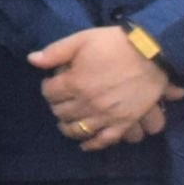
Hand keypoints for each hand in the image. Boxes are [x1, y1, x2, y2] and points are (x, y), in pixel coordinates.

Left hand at [29, 27, 178, 150]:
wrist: (151, 53)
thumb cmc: (116, 44)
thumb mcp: (83, 39)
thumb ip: (56, 51)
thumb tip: (32, 60)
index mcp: (75, 82)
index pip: (50, 92)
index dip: (48, 87)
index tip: (52, 83)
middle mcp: (87, 103)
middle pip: (61, 112)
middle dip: (57, 105)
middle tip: (61, 100)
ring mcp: (105, 116)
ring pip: (78, 130)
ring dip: (68, 127)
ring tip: (66, 122)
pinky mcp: (123, 123)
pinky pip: (104, 140)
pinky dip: (92, 144)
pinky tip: (85, 144)